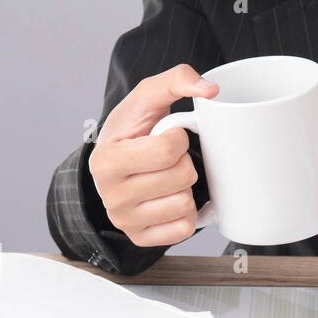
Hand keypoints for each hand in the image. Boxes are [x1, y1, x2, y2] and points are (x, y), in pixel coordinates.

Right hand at [88, 64, 218, 246]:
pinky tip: (170, 198)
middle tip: (167, 160)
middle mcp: (110, 195)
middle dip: (184, 163)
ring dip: (185, 188)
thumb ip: (176, 80)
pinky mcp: (141, 238)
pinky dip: (186, 213)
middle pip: (181, 178)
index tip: (166, 137)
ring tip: (167, 178)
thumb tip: (211, 89)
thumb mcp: (145, 99)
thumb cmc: (132, 132)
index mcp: (107, 160)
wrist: (114, 165)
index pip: (168, 150)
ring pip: (185, 204)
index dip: (177, 139)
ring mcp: (125, 221)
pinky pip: (185, 229)